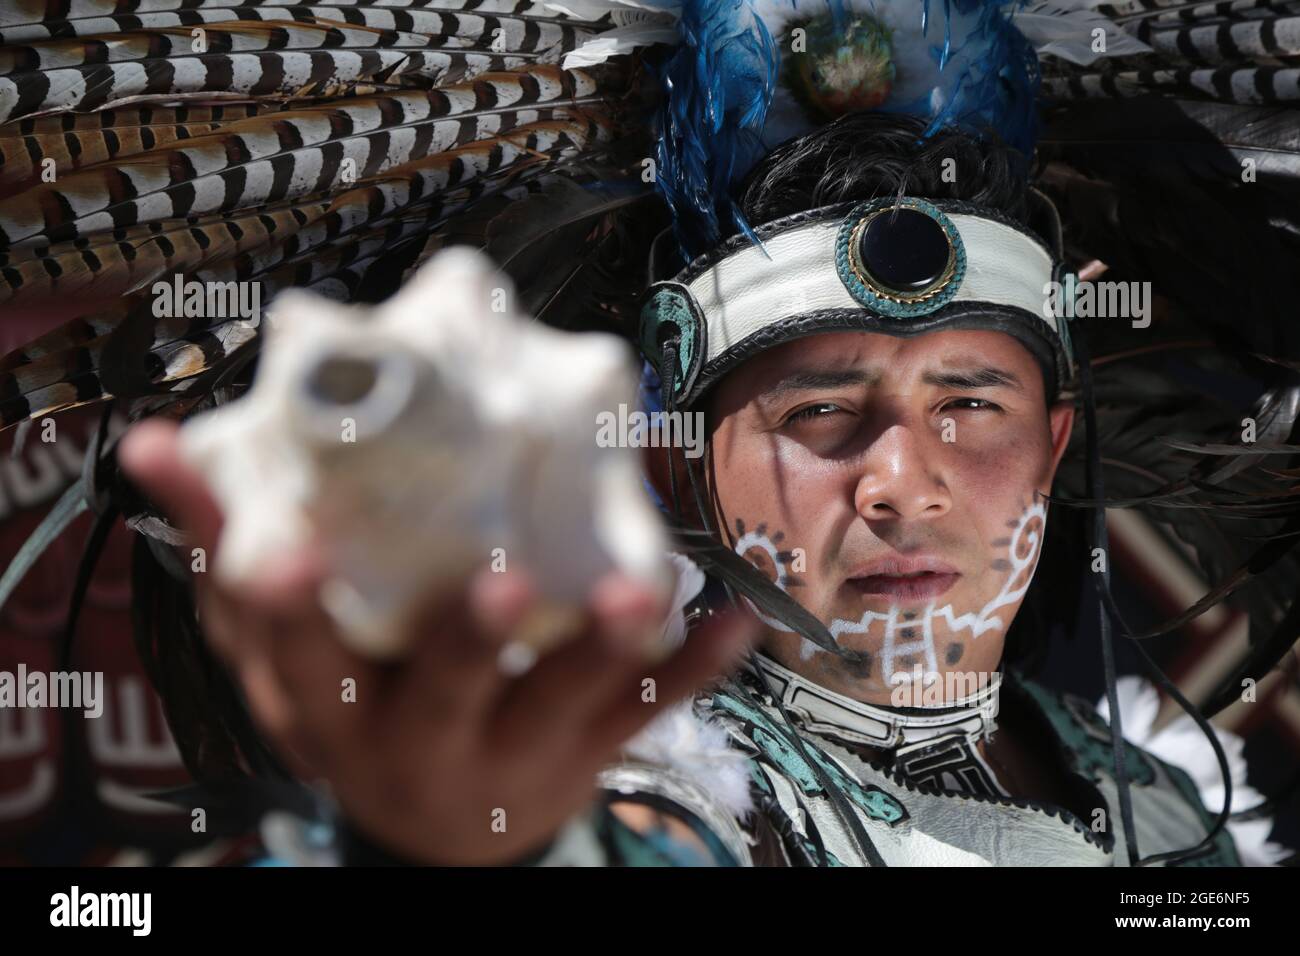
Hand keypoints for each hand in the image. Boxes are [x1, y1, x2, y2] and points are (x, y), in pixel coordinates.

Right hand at [119, 418, 754, 864]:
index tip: (278, 556)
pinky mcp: (583, 754)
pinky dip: (692, 671)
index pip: (297, 660)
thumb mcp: (280, 655)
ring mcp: (512, 752)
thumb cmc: (355, 711)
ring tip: (643, 585)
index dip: (284, 611)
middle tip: (498, 580)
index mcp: (332, 710)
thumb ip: (227, 555)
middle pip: (442, 696)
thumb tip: (155, 447)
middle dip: (467, 642)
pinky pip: (643, 718)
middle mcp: (419, 741)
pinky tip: (736, 623)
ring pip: (560, 703)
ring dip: (603, 645)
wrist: (438, 831)